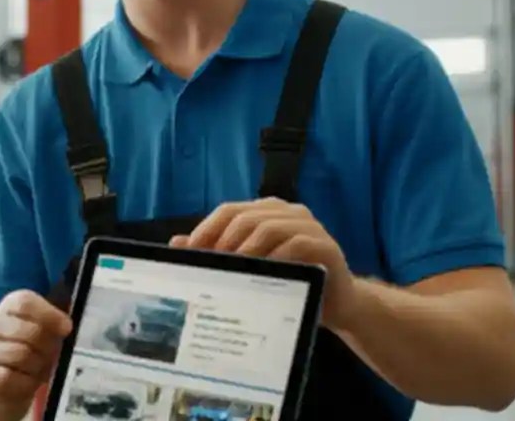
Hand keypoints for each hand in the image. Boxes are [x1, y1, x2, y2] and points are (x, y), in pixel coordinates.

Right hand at [0, 290, 72, 412]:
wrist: (4, 378)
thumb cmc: (31, 349)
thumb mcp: (44, 330)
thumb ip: (54, 323)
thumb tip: (65, 326)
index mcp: (9, 306)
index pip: (25, 303)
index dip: (49, 314)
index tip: (66, 328)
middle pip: (28, 331)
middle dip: (47, 346)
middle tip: (50, 354)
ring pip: (20, 355)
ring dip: (37, 365)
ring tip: (38, 368)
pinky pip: (7, 377)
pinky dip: (24, 382)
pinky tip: (27, 380)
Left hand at [169, 198, 358, 330]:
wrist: (338, 304)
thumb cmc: (290, 283)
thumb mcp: (252, 267)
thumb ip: (218, 252)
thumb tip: (176, 243)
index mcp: (266, 211)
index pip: (229, 211)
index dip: (207, 229)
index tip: (190, 252)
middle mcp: (287, 212)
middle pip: (245, 217)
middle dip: (223, 241)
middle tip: (211, 265)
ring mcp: (309, 225)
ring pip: (267, 227)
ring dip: (245, 249)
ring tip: (233, 270)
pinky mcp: (326, 244)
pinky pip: (296, 244)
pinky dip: (276, 257)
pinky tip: (265, 273)